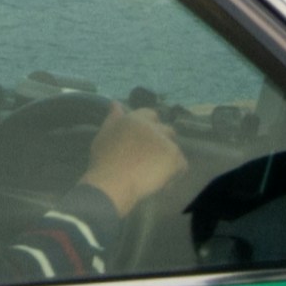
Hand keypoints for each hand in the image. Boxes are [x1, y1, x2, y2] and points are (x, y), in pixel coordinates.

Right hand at [81, 102, 188, 217]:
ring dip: (167, 159)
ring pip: (174, 149)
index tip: (145, 144)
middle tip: (151, 160)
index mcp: (135, 119)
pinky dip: (173, 175)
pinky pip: (181, 166)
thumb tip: (116, 102)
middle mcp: (152, 126)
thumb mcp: (104, 134)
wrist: (112, 182)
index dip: (150, 129)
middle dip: (162, 143)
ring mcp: (164, 141)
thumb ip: (113, 118)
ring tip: (154, 174)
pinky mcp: (173, 157)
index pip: (151, 114)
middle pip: (167, 130)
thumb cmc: (103, 162)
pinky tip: (160, 183)